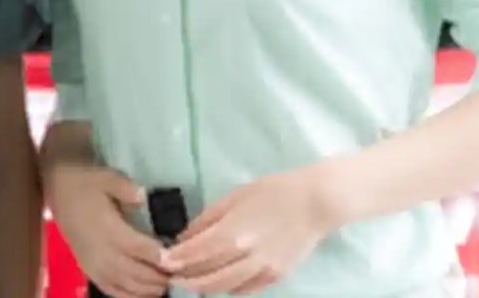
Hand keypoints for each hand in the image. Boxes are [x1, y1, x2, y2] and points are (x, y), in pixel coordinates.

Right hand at [47, 163, 170, 297]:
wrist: (58, 188)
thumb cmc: (86, 182)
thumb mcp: (108, 177)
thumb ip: (127, 189)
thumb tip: (144, 197)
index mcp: (107, 228)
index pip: (138, 248)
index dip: (160, 257)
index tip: (179, 260)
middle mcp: (100, 251)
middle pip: (134, 272)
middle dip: (158, 277)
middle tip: (178, 274)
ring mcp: (93, 264)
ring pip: (124, 285)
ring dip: (146, 289)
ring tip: (165, 285)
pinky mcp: (88, 269)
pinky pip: (110, 289)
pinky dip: (128, 296)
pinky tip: (143, 294)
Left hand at [162, 168, 340, 295]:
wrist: (315, 201)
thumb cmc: (274, 191)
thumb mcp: (234, 196)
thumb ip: (208, 218)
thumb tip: (185, 235)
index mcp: (233, 231)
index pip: (196, 252)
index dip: (176, 258)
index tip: (162, 260)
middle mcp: (246, 255)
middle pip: (207, 275)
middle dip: (185, 277)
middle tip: (170, 276)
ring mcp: (263, 268)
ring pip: (225, 287)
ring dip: (203, 287)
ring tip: (189, 283)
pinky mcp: (276, 275)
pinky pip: (246, 289)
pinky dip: (229, 289)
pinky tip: (218, 285)